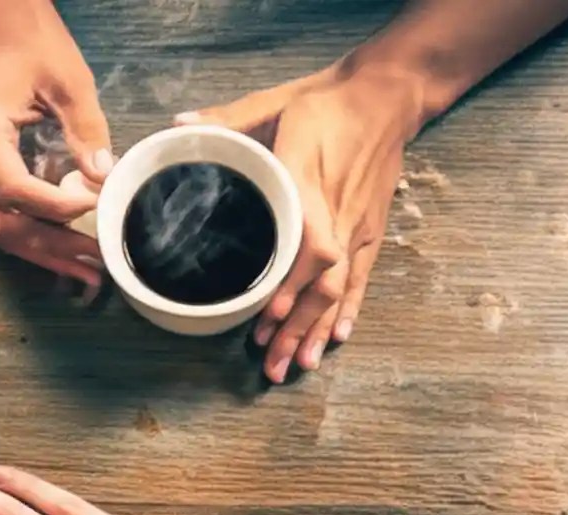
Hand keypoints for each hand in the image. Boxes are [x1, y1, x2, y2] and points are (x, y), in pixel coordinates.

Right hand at [0, 0, 112, 290]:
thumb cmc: (29, 40)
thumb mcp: (68, 81)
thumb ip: (86, 133)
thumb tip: (104, 179)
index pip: (15, 190)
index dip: (57, 208)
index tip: (97, 209)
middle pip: (0, 224)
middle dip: (49, 249)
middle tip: (93, 267)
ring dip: (42, 251)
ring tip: (84, 270)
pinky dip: (32, 234)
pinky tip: (65, 249)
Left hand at [177, 64, 425, 382]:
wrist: (387, 94)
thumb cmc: (326, 102)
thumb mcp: (275, 103)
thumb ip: (229, 120)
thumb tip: (179, 124)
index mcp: (309, 184)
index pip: (307, 243)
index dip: (289, 285)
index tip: (266, 316)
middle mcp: (337, 212)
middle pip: (321, 281)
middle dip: (295, 327)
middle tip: (271, 365)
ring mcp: (358, 225)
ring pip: (340, 288)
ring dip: (318, 330)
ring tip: (300, 366)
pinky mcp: (371, 229)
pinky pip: (362, 278)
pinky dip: (349, 310)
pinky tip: (337, 339)